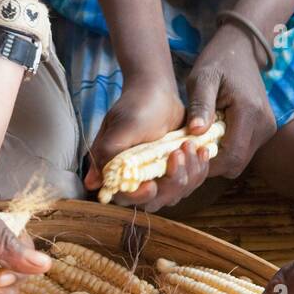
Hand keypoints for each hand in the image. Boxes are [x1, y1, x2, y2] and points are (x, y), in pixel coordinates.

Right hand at [84, 81, 211, 210]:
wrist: (157, 92)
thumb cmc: (135, 107)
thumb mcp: (120, 129)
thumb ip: (107, 154)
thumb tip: (92, 183)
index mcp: (119, 173)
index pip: (127, 199)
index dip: (140, 197)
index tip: (151, 184)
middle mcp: (139, 181)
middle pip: (156, 201)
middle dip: (172, 181)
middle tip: (177, 152)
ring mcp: (160, 178)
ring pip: (177, 194)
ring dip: (188, 172)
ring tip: (189, 144)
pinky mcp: (177, 172)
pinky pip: (192, 182)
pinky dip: (199, 168)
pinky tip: (201, 150)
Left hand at [185, 25, 277, 180]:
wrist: (243, 50)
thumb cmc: (218, 62)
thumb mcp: (202, 78)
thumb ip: (200, 105)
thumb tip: (196, 132)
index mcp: (250, 112)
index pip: (231, 157)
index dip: (207, 163)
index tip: (188, 152)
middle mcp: (264, 125)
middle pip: (235, 164)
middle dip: (212, 162)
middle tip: (193, 146)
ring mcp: (268, 130)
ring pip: (239, 161)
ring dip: (219, 156)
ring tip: (204, 136)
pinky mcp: (266, 131)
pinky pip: (244, 152)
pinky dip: (227, 149)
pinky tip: (216, 133)